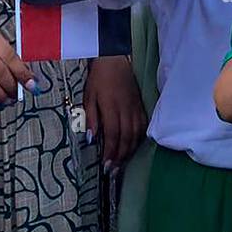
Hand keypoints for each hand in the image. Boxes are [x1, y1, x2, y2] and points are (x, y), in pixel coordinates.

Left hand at [83, 55, 145, 169]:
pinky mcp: (141, 106)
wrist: (116, 60)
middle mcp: (126, 110)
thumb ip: (91, 117)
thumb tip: (91, 138)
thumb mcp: (89, 96)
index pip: (113, 134)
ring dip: (130, 150)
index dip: (110, 152)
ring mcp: (135, 108)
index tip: (106, 166)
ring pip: (136, 134)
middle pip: (126, 138)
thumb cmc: (99, 78)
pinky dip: (139, 139)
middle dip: (120, 156)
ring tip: (123, 163)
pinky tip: (133, 146)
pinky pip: (143, 126)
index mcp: (111, 107)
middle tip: (114, 171)